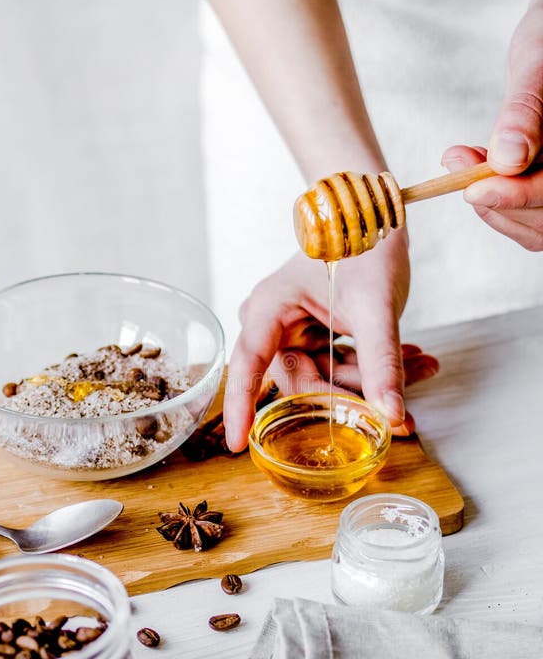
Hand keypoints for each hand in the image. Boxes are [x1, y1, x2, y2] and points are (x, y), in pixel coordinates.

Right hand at [223, 236, 437, 451]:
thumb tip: (392, 418)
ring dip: (373, 380)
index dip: (240, 406)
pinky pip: (338, 364)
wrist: (377, 213)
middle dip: (354, 395)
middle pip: (302, 381)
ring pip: (326, 377)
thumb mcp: (377, 310)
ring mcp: (292, 330)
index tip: (236, 445)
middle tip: (403, 410)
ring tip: (422, 366)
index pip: (247, 365)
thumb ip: (382, 366)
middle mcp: (272, 323)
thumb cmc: (367, 244)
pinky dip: (372, 366)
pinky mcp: (313, 334)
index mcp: (269, 308)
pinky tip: (413, 360)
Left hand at [442, 0, 542, 248]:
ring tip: (461, 160)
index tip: (472, 190)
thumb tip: (507, 160)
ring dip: (490, 203)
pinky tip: (474, 172)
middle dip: (497, 199)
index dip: (518, 196)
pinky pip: (526, 219)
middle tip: (456, 163)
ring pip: (534, 225)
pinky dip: (494, 202)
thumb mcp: (538, 65)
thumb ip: (525, 112)